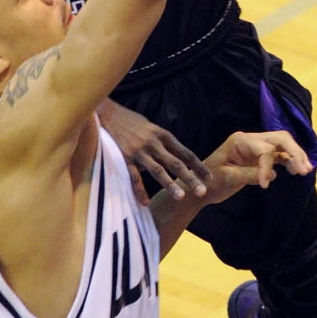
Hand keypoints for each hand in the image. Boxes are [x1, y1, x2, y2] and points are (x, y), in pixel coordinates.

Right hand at [97, 99, 211, 206]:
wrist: (107, 114)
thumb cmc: (130, 122)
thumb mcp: (151, 128)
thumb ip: (162, 143)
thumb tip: (175, 159)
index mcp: (163, 135)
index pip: (185, 153)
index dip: (198, 166)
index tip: (209, 178)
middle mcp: (153, 143)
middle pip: (176, 163)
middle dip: (190, 178)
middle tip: (202, 191)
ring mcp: (139, 151)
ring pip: (158, 171)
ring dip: (170, 184)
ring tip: (181, 197)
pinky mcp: (124, 158)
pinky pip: (134, 177)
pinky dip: (140, 190)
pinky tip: (145, 203)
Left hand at [201, 130, 312, 204]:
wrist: (203, 186)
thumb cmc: (211, 181)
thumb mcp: (228, 178)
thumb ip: (249, 175)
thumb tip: (272, 175)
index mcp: (240, 140)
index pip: (264, 149)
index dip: (268, 166)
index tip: (265, 186)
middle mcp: (250, 140)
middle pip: (280, 139)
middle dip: (295, 152)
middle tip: (304, 170)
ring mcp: (256, 147)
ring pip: (283, 145)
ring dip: (296, 156)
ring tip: (306, 171)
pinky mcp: (260, 157)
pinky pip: (279, 155)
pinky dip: (290, 161)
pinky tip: (297, 171)